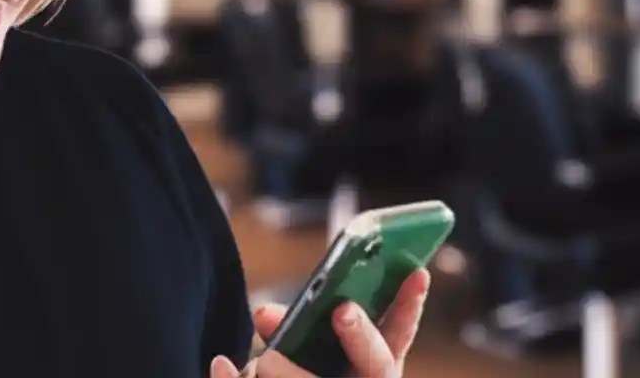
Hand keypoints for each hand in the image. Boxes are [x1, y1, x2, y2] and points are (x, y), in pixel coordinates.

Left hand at [210, 268, 430, 377]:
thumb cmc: (307, 371)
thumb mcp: (310, 348)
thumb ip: (294, 325)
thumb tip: (263, 313)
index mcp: (373, 365)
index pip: (399, 333)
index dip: (410, 305)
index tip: (417, 272)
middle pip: (378, 364)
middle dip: (362, 336)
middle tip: (342, 311)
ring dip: (297, 374)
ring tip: (266, 362)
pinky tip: (222, 367)